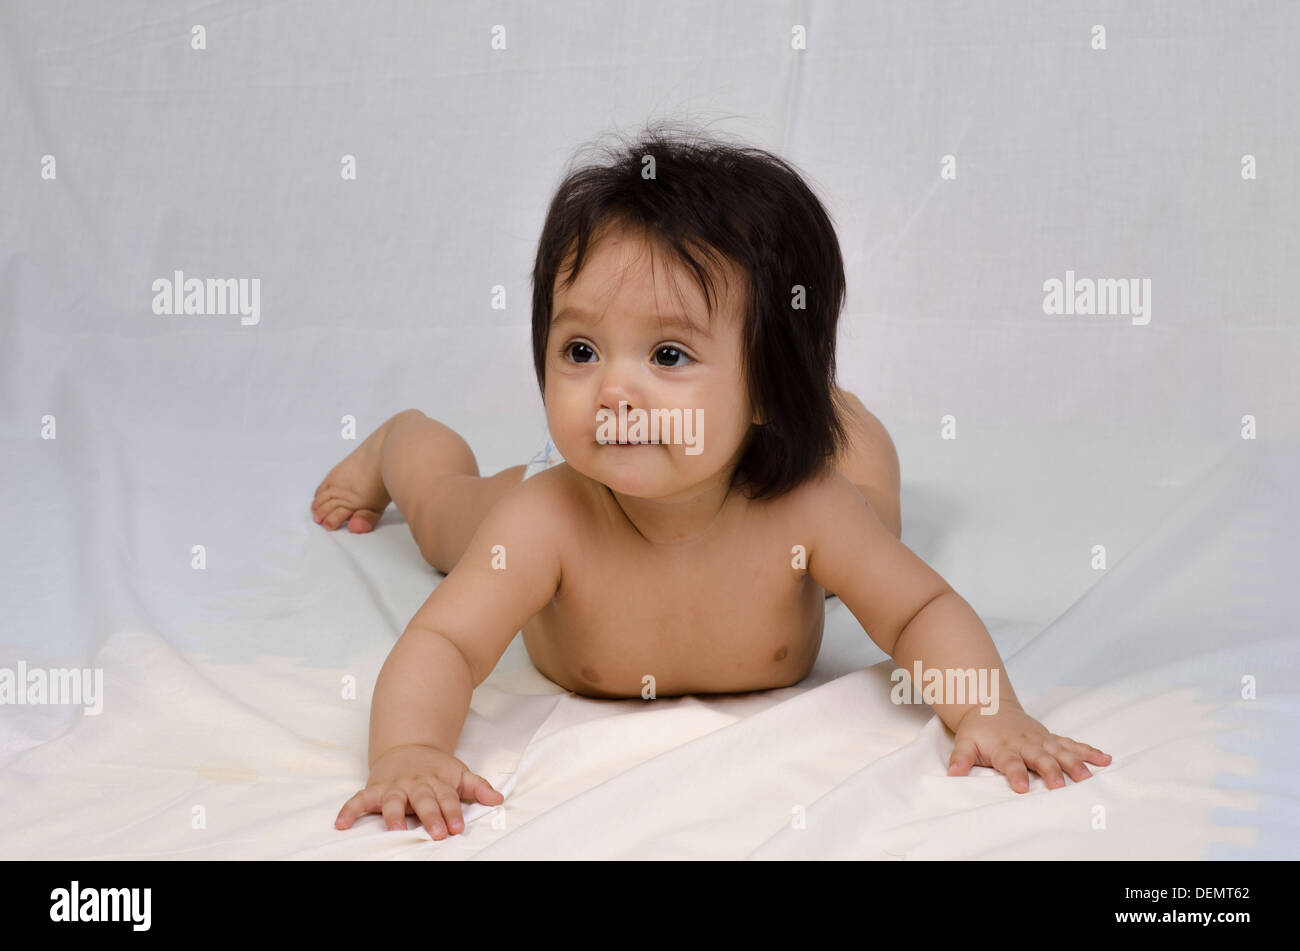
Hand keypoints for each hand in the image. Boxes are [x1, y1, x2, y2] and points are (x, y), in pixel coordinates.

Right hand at [335, 744, 504, 838]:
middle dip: (430, 816)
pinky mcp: (374, 789)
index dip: (453, 812)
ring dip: (394, 815)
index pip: (448, 797)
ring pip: (393, 800)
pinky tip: (341, 824)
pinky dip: (349, 810)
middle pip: (423, 800)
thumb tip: (499, 799)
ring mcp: (393, 786)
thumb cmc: (436, 769)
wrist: (408, 747)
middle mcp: (415, 784)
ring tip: (396, 830)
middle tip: (436, 833)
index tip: (458, 827)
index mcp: (437, 781)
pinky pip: (358, 799)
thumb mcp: (459, 774)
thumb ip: (478, 788)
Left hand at [947, 706, 1110, 793]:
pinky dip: (1089, 751)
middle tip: (1060, 786)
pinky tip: (1105, 759)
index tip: (1022, 787)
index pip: (1011, 763)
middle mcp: (1026, 744)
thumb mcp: (964, 743)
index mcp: (1005, 748)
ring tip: (1087, 777)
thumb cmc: (978, 730)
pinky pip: (1073, 744)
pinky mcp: (1052, 739)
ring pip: (1061, 752)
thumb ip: (960, 759)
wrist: (990, 705)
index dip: (1016, 774)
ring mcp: (1042, 740)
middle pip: (1041, 758)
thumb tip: (952, 774)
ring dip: (1075, 764)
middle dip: (1051, 772)